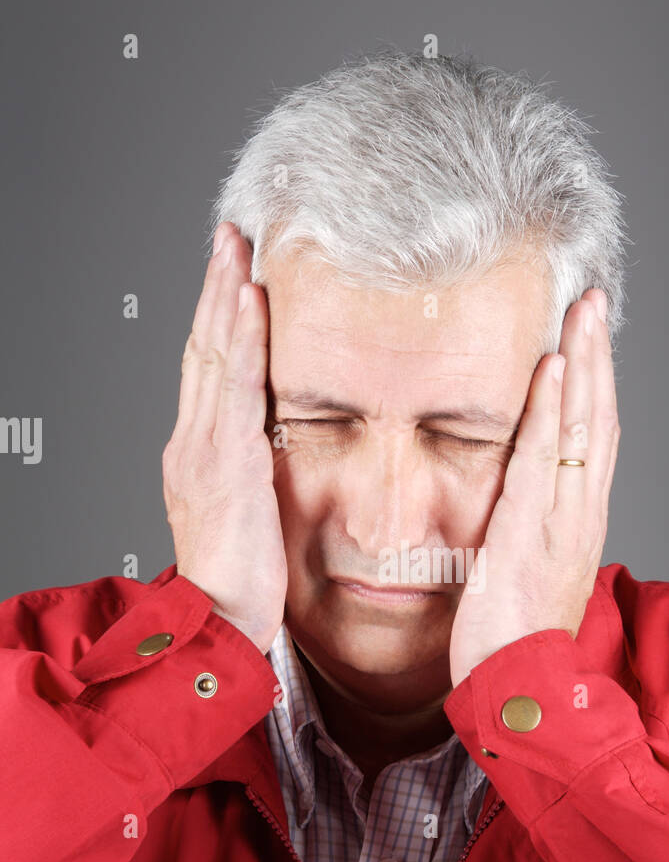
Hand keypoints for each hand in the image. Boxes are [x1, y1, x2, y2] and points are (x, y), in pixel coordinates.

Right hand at [162, 221, 286, 654]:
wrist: (220, 624)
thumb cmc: (242, 581)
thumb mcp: (251, 516)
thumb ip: (259, 475)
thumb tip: (281, 449)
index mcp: (200, 455)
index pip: (209, 371)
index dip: (219, 320)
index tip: (234, 275)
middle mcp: (193, 443)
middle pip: (203, 350)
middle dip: (215, 291)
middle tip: (229, 238)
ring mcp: (204, 450)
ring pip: (213, 357)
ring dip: (225, 297)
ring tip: (237, 248)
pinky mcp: (224, 462)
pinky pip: (234, 387)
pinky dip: (240, 338)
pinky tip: (250, 301)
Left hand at [448, 288, 618, 687]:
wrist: (521, 692)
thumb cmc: (516, 642)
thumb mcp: (529, 577)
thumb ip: (529, 535)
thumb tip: (517, 507)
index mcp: (579, 524)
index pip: (594, 441)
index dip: (595, 387)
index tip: (589, 339)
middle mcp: (581, 517)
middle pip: (597, 421)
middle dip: (597, 358)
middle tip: (593, 301)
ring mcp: (562, 524)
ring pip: (581, 430)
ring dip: (583, 366)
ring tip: (581, 314)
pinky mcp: (531, 534)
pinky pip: (544, 462)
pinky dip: (550, 412)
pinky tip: (552, 369)